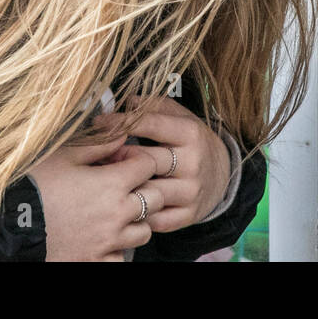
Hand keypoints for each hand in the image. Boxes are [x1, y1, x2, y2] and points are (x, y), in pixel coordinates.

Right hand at [28, 134, 162, 260]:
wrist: (10, 226)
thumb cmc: (33, 186)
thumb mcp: (63, 156)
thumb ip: (98, 144)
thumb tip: (121, 133)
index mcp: (111, 184)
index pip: (149, 165)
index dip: (137, 158)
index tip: (122, 159)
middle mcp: (117, 214)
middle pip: (156, 198)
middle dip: (145, 187)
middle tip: (124, 185)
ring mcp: (108, 242)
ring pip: (144, 232)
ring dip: (136, 220)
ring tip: (115, 213)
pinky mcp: (96, 261)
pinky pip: (122, 258)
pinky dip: (118, 249)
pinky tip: (104, 238)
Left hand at [95, 96, 231, 233]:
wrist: (222, 175)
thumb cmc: (190, 142)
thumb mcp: (180, 117)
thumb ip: (155, 106)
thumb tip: (128, 100)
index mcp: (190, 133)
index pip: (151, 125)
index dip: (121, 122)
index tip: (98, 121)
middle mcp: (193, 163)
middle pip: (146, 161)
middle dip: (117, 156)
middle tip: (95, 154)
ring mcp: (191, 191)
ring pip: (148, 191)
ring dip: (124, 187)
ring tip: (104, 179)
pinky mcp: (189, 214)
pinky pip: (154, 218)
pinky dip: (137, 212)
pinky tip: (125, 202)